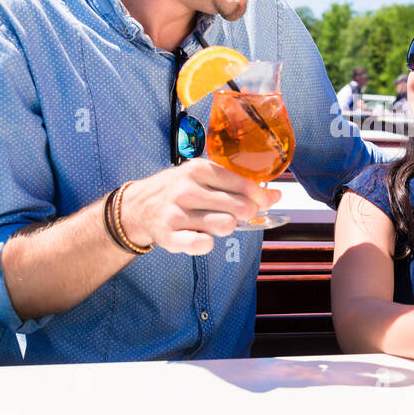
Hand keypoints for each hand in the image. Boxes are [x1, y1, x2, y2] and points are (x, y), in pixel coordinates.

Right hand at [119, 159, 280, 254]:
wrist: (138, 207)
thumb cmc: (179, 190)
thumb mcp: (202, 176)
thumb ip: (236, 183)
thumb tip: (275, 196)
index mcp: (198, 170)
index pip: (242, 184)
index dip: (261, 196)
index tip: (268, 201)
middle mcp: (187, 190)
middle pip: (239, 207)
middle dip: (248, 213)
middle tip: (242, 214)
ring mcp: (177, 214)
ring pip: (224, 225)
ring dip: (229, 226)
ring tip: (220, 222)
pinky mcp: (169, 236)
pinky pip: (201, 245)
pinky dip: (209, 243)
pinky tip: (205, 237)